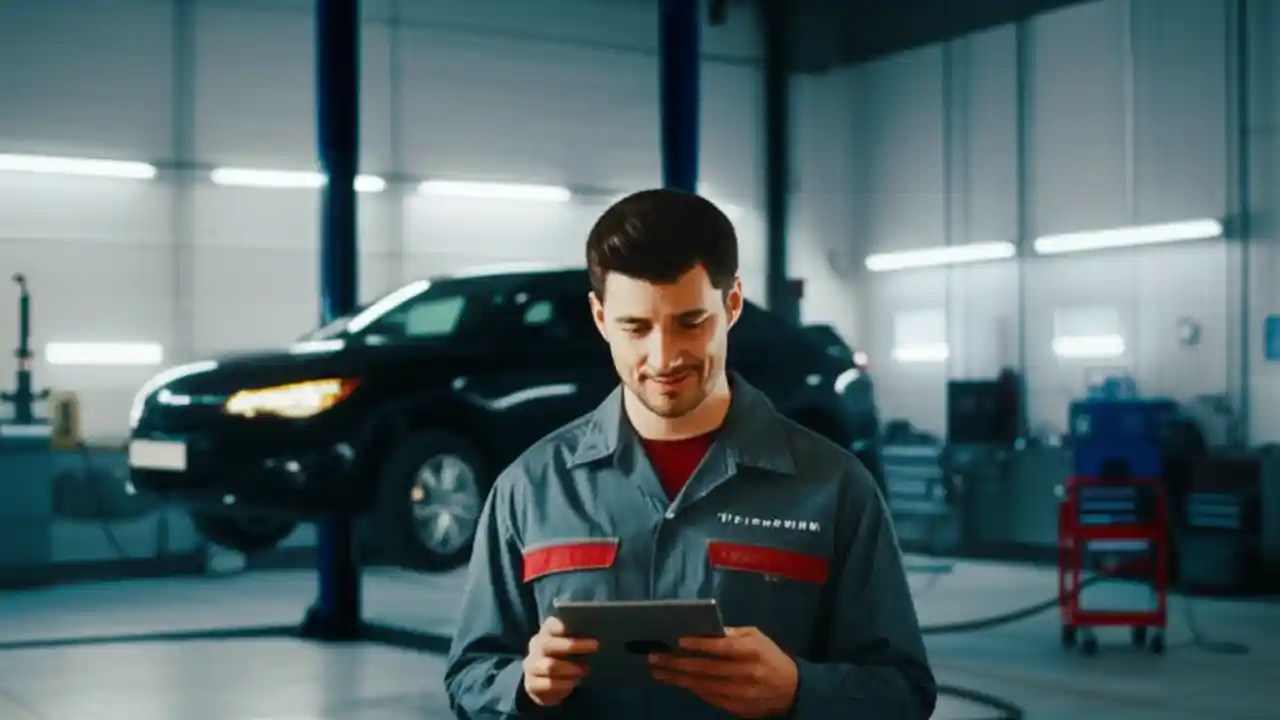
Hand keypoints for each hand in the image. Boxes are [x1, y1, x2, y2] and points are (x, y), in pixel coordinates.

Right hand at [522, 615, 597, 707]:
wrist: (547, 683)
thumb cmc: (567, 658)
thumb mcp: (573, 645)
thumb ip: (580, 638)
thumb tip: (595, 637)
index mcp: (546, 632)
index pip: (550, 624)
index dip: (561, 624)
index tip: (577, 623)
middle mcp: (536, 646)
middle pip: (549, 643)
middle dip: (573, 645)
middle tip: (595, 646)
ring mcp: (532, 665)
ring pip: (549, 666)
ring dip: (569, 669)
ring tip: (584, 671)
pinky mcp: (531, 684)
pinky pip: (548, 684)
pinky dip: (563, 685)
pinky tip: (573, 683)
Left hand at [649, 626, 798, 717]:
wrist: (790, 690)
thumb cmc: (769, 656)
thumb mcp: (757, 637)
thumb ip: (732, 633)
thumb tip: (707, 629)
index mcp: (753, 650)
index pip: (722, 647)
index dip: (699, 645)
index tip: (678, 640)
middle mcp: (746, 673)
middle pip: (706, 669)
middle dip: (677, 663)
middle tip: (655, 657)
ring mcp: (741, 693)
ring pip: (703, 686)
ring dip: (677, 678)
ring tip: (658, 671)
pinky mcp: (736, 708)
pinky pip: (708, 697)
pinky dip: (691, 689)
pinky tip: (677, 681)